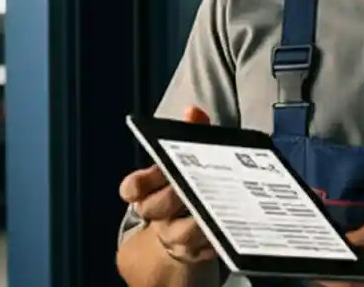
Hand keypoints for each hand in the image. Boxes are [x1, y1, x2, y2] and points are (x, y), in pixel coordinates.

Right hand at [118, 105, 214, 263]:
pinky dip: (217, 237)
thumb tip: (193, 111)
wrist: (186, 231)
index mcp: (148, 191)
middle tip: (190, 186)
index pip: (131, 188)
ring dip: (198, 220)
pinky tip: (231, 226)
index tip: (152, 174)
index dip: (137, 183)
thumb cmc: (186, 185)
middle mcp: (157, 215)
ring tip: (217, 208)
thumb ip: (190, 133)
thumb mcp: (187, 158)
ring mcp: (176, 236)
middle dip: (172, 195)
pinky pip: (205, 249)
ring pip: (181, 233)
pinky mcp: (197, 252)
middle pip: (154, 208)